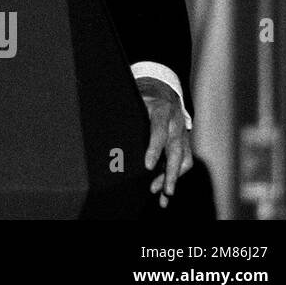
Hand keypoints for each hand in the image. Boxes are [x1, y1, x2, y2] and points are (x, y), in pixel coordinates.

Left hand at [138, 76, 192, 208]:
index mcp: (161, 111)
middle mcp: (175, 124)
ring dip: (173, 179)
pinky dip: (176, 177)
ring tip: (164, 196)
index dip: (154, 149)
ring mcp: (182, 134)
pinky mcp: (184, 142)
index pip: (158, 131)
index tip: (148, 166)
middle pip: (176, 151)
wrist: (164, 88)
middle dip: (171, 173)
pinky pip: (184, 161)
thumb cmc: (144, 94)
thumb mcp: (134, 96)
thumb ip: (125, 108)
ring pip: (184, 160)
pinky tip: (165, 191)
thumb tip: (100, 119)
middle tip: (165, 191)